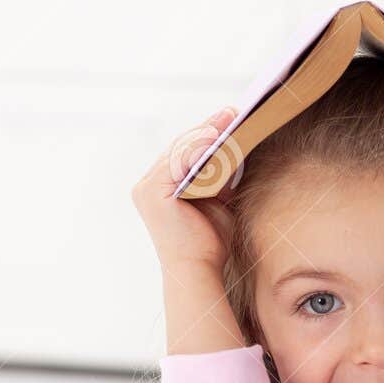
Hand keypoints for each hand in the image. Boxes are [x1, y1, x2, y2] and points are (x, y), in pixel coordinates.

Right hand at [131, 106, 238, 275]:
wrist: (199, 271)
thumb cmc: (210, 242)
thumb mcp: (219, 201)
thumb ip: (221, 177)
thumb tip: (236, 148)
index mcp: (161, 187)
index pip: (184, 153)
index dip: (206, 134)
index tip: (230, 118)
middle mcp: (148, 185)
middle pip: (180, 147)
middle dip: (208, 128)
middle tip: (232, 112)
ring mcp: (147, 188)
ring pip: (179, 150)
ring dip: (205, 132)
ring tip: (228, 119)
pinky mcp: (152, 192)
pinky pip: (177, 161)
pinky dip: (197, 147)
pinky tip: (216, 136)